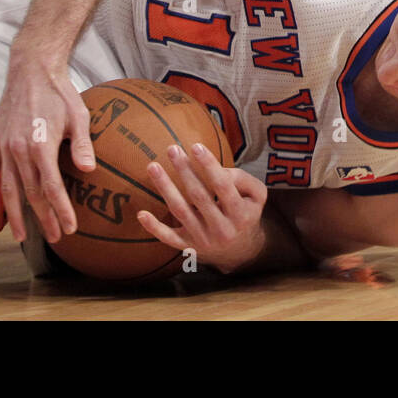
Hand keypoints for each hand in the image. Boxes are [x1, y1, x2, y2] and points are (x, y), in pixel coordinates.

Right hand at [0, 45, 94, 243]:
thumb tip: (88, 170)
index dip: (60, 210)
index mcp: (41, 145)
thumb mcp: (78, 115)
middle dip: (42, 218)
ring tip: (20, 236)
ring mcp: (4, 147)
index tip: (69, 228)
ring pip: (8, 189)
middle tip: (54, 237)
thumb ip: (81, 144)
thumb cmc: (59, 92)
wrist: (31, 69)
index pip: (51, 187)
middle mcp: (18, 150)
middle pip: (30, 193)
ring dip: (15, 215)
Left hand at [137, 143, 268, 274]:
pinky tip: (141, 213)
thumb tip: (217, 169)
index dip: (209, 165)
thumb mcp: (256, 196)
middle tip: (172, 149)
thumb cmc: (246, 212)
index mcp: (240, 214)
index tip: (196, 146)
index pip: (223, 186)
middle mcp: (222, 229)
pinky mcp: (188, 247)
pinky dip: (154, 227)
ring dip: (165, 188)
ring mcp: (203, 240)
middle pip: (199, 196)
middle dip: (184, 170)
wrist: (241, 251)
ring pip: (180, 211)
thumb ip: (242, 179)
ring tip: (153, 166)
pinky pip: (169, 238)